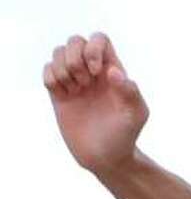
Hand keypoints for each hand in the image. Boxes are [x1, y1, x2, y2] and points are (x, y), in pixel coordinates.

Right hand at [44, 33, 148, 175]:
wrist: (106, 158)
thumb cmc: (125, 136)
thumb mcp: (136, 115)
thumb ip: (131, 92)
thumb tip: (113, 71)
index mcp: (112, 71)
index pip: (99, 39)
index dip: (93, 48)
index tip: (97, 71)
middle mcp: (92, 72)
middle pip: (75, 41)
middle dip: (75, 58)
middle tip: (84, 84)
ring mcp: (74, 81)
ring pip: (58, 52)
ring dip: (62, 68)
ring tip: (74, 91)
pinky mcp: (59, 93)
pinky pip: (47, 70)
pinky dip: (51, 78)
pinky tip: (64, 96)